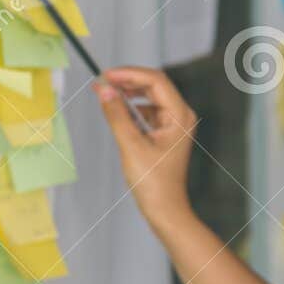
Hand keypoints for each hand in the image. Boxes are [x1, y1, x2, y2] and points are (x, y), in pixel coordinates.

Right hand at [95, 66, 196, 229]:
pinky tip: (116, 110)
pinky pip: (147, 113)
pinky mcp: (165, 134)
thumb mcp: (131, 145)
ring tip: (105, 93)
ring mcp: (174, 125)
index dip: (130, 74)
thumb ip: (117, 115)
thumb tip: (104, 90)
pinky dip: (131, 109)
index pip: (155, 81)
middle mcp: (180, 116)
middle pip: (153, 86)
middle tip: (102, 82)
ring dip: (127, 94)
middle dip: (127, 82)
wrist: (165, 210)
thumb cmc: (153, 183)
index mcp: (180, 115)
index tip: (107, 75)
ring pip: (149, 98)